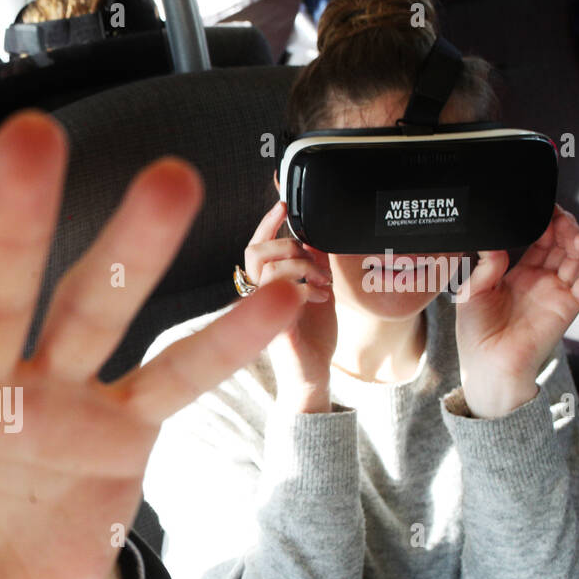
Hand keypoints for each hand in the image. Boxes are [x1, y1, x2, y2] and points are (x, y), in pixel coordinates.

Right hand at [244, 201, 336, 412]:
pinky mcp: (271, 328)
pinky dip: (306, 288)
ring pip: (267, 267)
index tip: (283, 204)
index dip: (267, 222)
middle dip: (290, 246)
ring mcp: (260, 313)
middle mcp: (257, 296)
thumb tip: (317, 234)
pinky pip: (282, 294)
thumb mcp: (320, 288)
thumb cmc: (313, 336)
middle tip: (314, 263)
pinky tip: (321, 297)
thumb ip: (315, 262)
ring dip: (302, 266)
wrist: (314, 375)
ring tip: (322, 282)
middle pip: (255, 250)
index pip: (258, 246)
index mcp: (265, 284)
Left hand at [454, 205, 578, 417]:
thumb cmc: (476, 334)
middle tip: (553, 208)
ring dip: (575, 235)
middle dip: (560, 224)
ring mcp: (557, 292)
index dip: (541, 223)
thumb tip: (494, 241)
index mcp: (518, 277)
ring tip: (565, 221)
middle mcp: (541, 282)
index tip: (537, 206)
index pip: (538, 242)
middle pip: (561, 244)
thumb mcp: (472, 293)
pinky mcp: (569, 305)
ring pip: (578, 255)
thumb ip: (486, 266)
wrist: (486, 365)